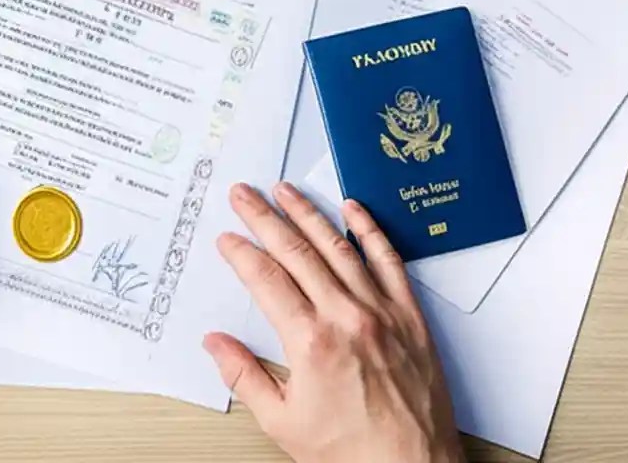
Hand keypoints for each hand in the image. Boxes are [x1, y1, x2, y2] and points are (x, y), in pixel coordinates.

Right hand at [204, 182, 463, 462]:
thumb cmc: (353, 453)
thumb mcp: (282, 422)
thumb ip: (244, 376)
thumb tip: (216, 343)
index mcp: (310, 342)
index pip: (266, 280)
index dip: (241, 253)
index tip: (227, 238)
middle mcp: (347, 318)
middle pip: (297, 252)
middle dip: (265, 218)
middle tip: (245, 194)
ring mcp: (382, 313)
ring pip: (339, 247)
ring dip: (309, 214)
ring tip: (287, 191)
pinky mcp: (411, 318)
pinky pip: (390, 262)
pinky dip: (371, 231)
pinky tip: (354, 210)